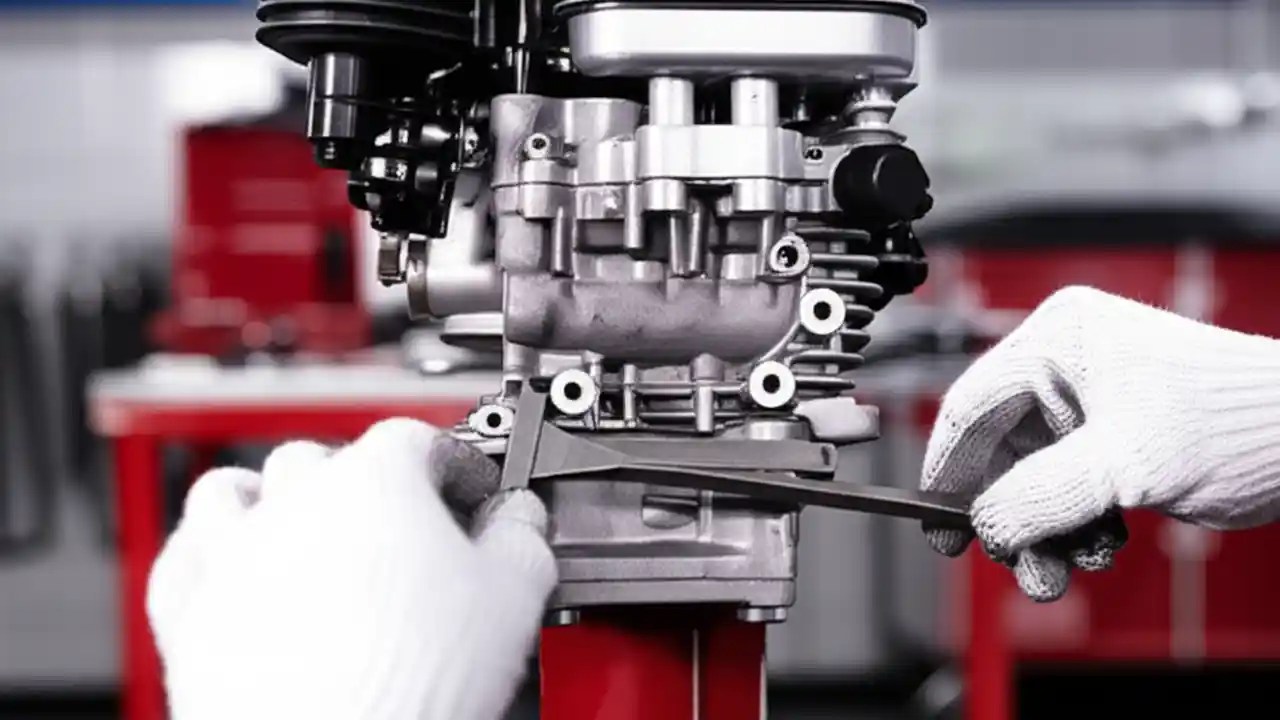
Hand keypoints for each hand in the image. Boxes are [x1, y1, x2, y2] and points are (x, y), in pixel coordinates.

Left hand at [146, 418, 556, 719]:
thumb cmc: (411, 683)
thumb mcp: (512, 598)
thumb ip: (523, 539)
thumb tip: (522, 520)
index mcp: (376, 481)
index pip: (418, 441)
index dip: (455, 467)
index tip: (472, 496)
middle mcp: (295, 500)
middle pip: (328, 456)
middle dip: (366, 483)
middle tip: (402, 529)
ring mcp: (234, 551)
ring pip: (236, 487)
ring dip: (272, 500)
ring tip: (306, 529)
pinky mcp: (190, 608)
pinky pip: (186, 553)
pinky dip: (213, 552)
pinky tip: (240, 570)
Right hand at [920, 286, 1279, 600]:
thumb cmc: (1236, 419)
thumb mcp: (1123, 463)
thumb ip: (1041, 495)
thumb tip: (985, 523)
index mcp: (1058, 340)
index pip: (971, 407)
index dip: (947, 470)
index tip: (936, 521)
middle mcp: (1067, 366)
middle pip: (1001, 452)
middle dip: (1010, 516)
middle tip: (1017, 564)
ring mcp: (1091, 404)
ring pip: (1033, 479)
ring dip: (1044, 532)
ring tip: (1059, 571)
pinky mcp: (1114, 439)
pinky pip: (1068, 489)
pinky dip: (1075, 526)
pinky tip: (1099, 546)